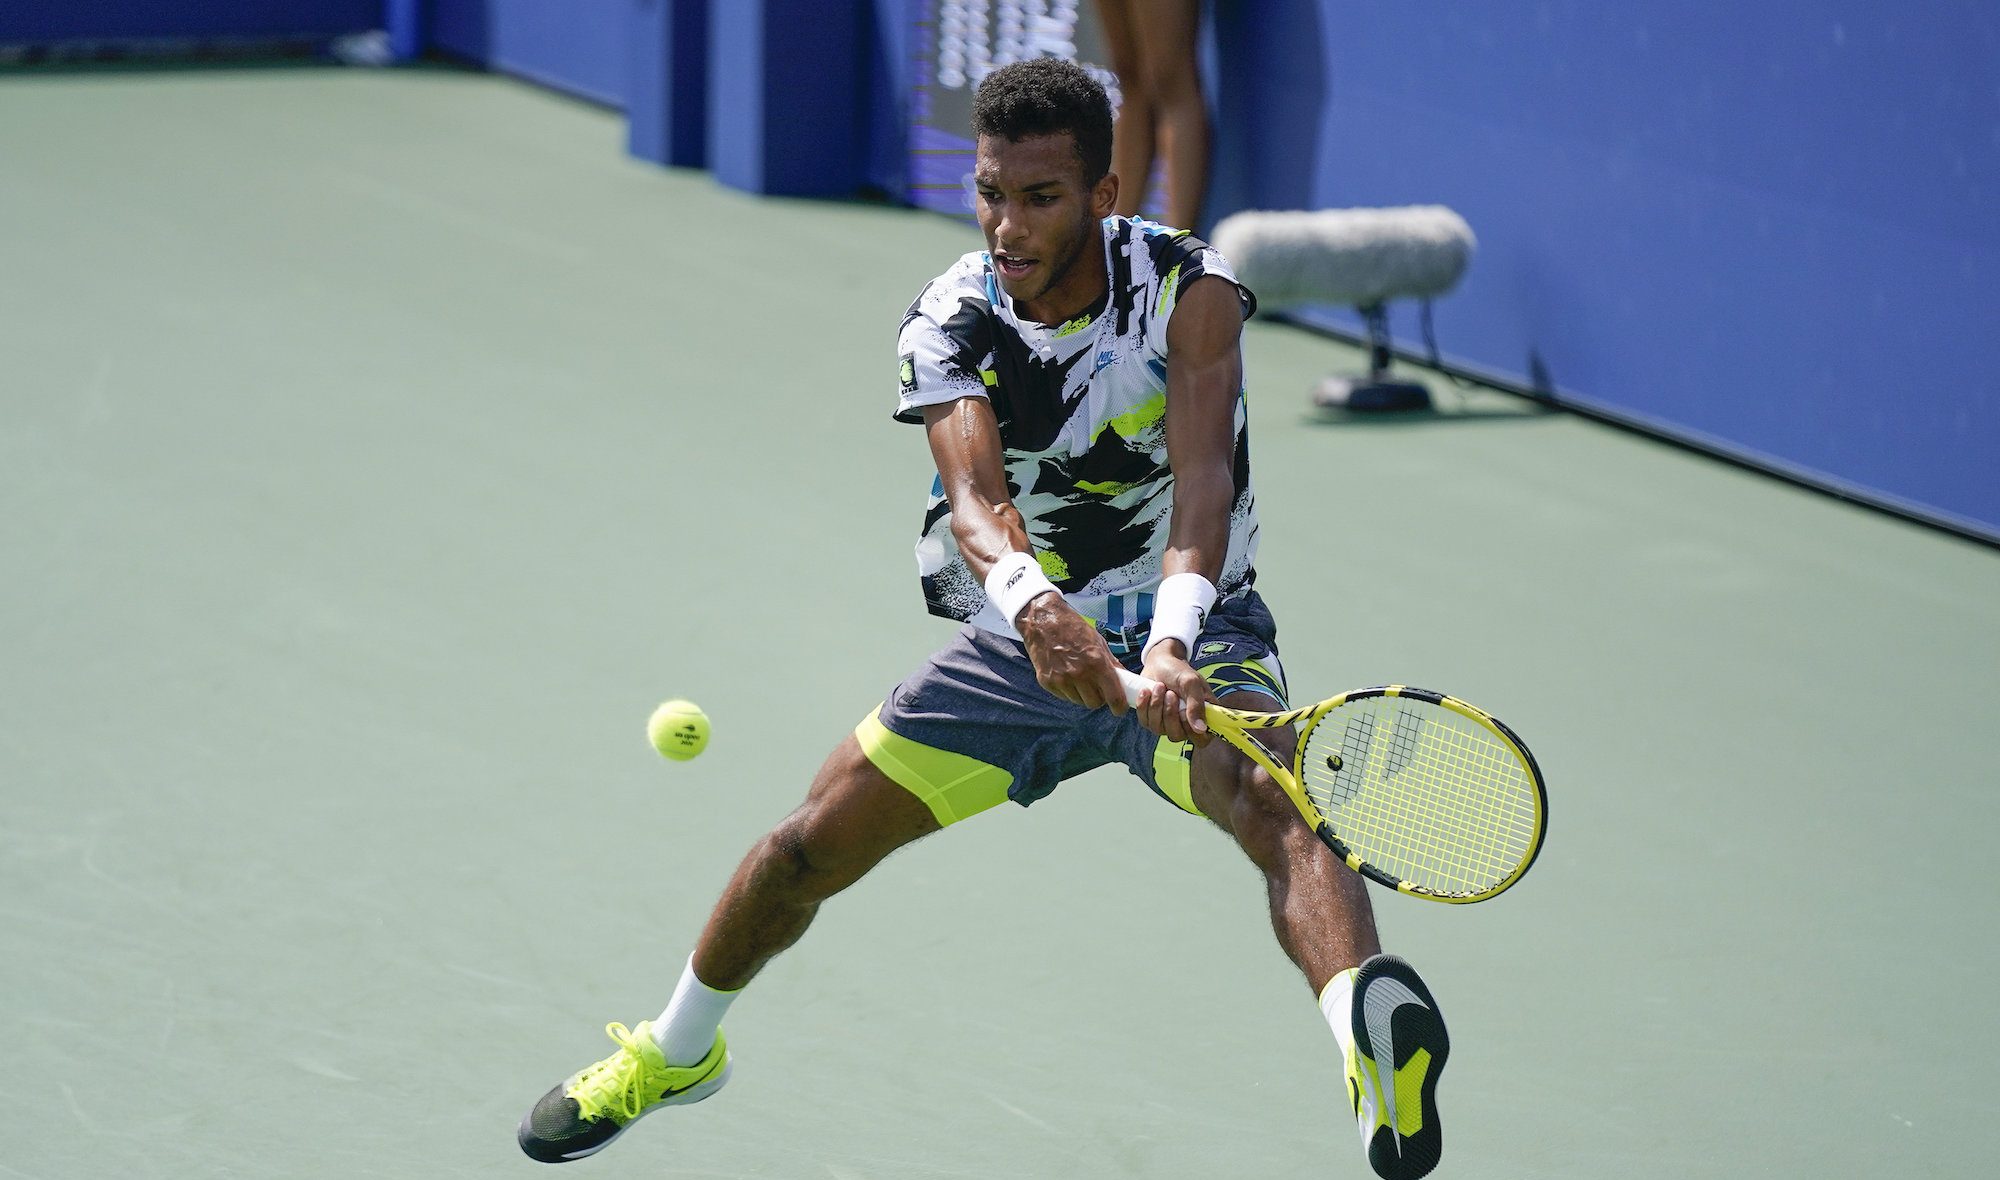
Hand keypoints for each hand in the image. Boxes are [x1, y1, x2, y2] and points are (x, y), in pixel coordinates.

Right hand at [1017, 595, 1125, 710]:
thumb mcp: (1098, 642)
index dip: (1119, 706)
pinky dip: (1068, 690)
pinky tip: (1066, 675)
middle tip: (1097, 687)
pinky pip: (1064, 696)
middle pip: (1095, 703)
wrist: (1043, 620)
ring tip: (1079, 678)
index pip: (1113, 697)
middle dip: (1099, 698)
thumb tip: (1123, 679)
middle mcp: (1079, 674)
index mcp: (1096, 663)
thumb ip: (1111, 663)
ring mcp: (1061, 679)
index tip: (1119, 708)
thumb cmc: (1073, 628)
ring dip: (1082, 694)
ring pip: (1079, 701)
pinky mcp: (1047, 682)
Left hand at [1133, 642, 1213, 745]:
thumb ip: (1197, 705)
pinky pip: (1145, 722)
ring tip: (1159, 687)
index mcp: (1203, 716)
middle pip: (1176, 736)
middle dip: (1170, 714)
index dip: (1192, 732)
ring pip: (1158, 729)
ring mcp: (1167, 724)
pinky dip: (1144, 705)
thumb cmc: (1179, 671)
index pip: (1202, 740)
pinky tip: (1146, 691)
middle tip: (1170, 693)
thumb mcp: (1191, 683)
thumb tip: (1200, 729)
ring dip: (1156, 706)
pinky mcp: (1151, 719)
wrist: (1160, 662)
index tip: (1184, 713)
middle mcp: (1186, 724)